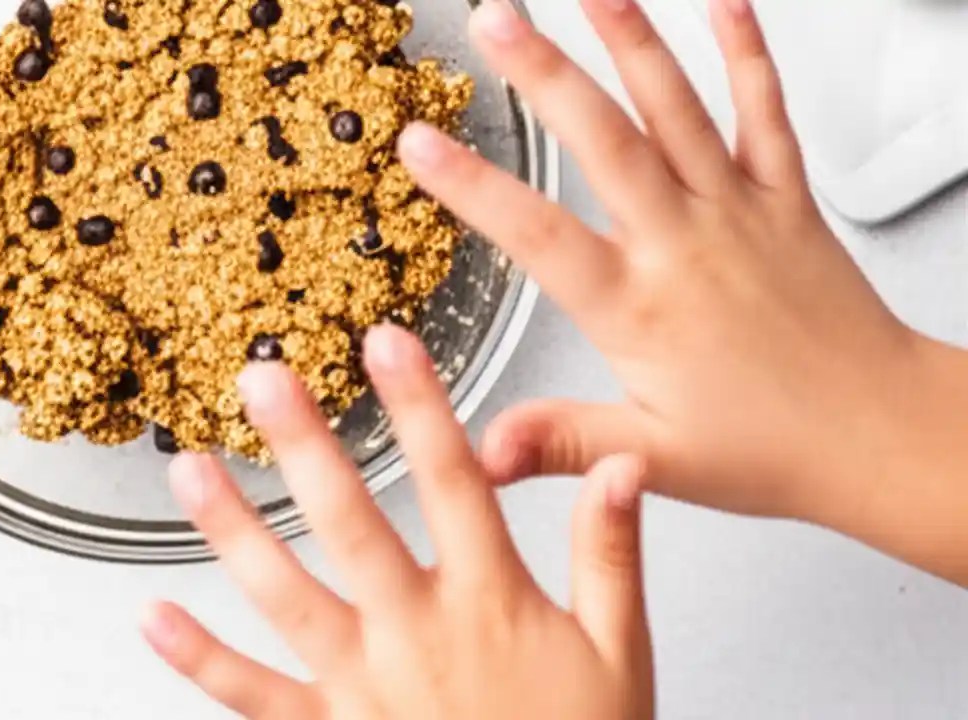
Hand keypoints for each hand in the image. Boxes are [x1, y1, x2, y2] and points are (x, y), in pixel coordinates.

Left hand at [142, 325, 652, 719]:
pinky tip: (153, 616)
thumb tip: (616, 467)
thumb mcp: (619, 654)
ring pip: (287, 597)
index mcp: (488, 602)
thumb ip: (611, 555)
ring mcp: (364, 687)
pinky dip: (201, 659)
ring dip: (233, 530)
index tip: (386, 342)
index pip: (454, 481)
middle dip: (305, 445)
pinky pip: (254, 696)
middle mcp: (416, 635)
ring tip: (189, 470)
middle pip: (353, 523)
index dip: (419, 405)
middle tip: (263, 380)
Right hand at [399, 0, 936, 520]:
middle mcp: (684, 244)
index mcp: (639, 308)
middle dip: (543, 72)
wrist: (878, 430)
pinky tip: (725, 7)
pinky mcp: (787, 199)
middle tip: (496, 20)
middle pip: (604, 141)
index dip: (472, 186)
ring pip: (679, 108)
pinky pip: (767, 112)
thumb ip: (560, 445)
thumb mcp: (651, 459)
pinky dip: (747, 53)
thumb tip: (480, 454)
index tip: (421, 145)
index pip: (537, 235)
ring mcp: (738, 212)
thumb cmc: (775, 447)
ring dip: (630, 40)